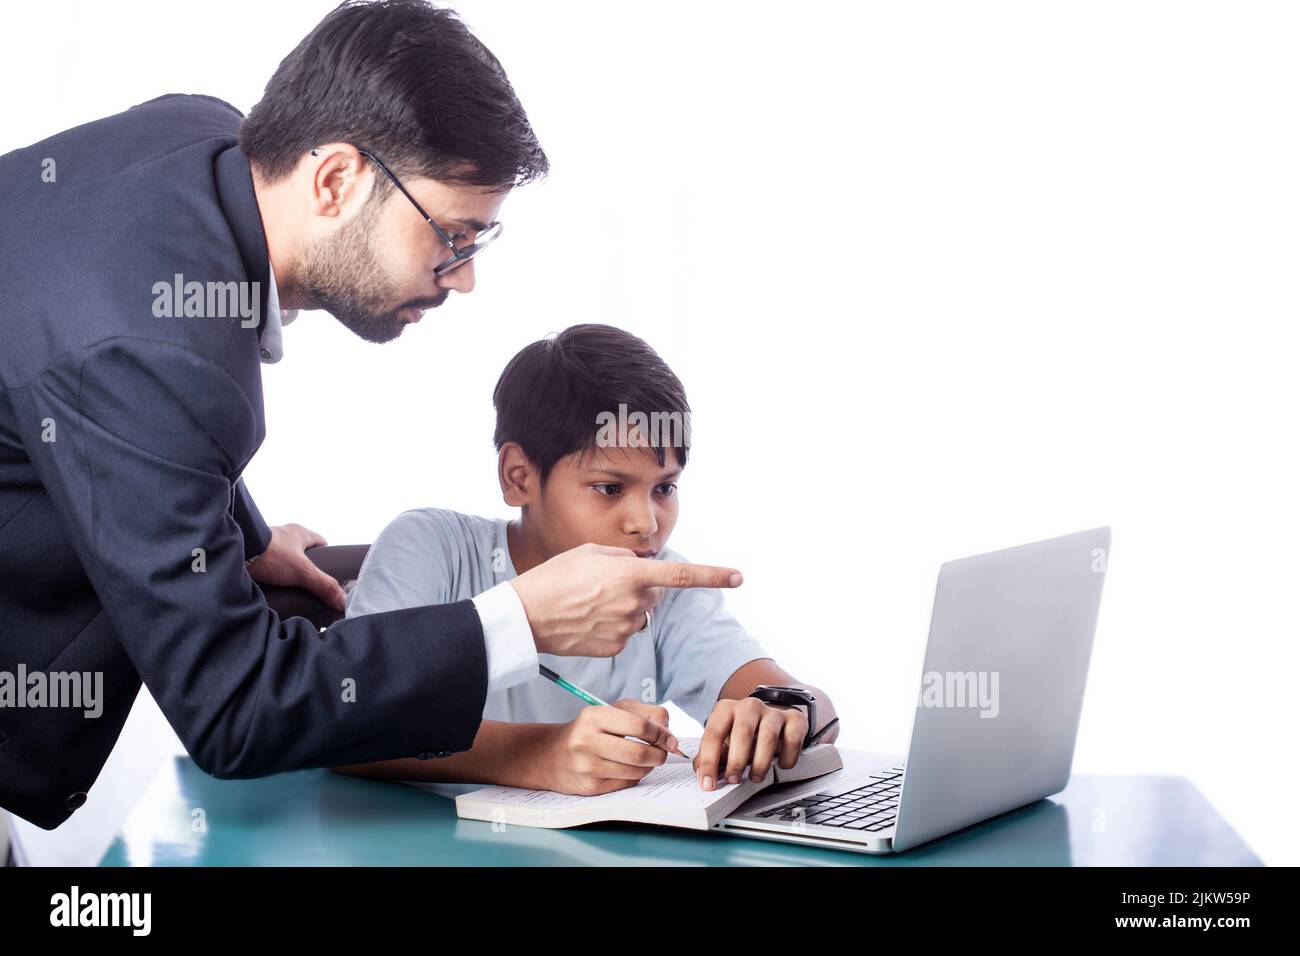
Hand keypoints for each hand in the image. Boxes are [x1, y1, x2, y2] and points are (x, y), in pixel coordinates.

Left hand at [246, 523, 346, 612]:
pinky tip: (274, 589)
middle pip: (301, 552)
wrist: (237, 552)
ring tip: (293, 590)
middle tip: (312, 584)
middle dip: (306, 566)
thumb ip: (325, 586)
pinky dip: (272, 577)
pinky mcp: (254, 556)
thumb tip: (344, 601)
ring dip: (287, 572)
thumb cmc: (272, 554)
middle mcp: (283, 536)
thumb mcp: (304, 572)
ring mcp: (267, 546)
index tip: (331, 569)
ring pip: (284, 559)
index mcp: (299, 533)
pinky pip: (268, 567)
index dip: (327, 554)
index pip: (319, 541)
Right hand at [509, 542, 741, 657]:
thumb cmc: (554, 577)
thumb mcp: (589, 552)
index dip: (713, 575)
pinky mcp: (616, 647)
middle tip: (604, 583)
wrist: (525, 617)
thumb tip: (642, 565)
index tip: (738, 576)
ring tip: (589, 603)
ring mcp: (626, 628)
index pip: (682, 575)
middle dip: (640, 587)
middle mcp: (634, 602)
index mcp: (630, 573)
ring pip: (640, 614)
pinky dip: (612, 625)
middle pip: (656, 593)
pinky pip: (626, 632)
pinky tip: (587, 621)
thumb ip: (624, 556)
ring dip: (625, 606)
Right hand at [530, 700, 678, 795]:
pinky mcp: (590, 787)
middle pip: (639, 753)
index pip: (639, 725)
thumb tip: (670, 735)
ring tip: (645, 759)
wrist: (551, 755)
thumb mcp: (613, 710)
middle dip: (659, 754)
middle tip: (662, 752)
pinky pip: (627, 784)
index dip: (661, 732)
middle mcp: (587, 741)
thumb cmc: (590, 729)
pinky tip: (629, 768)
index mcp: (594, 716)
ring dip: (649, 766)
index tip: (668, 737)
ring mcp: (587, 767)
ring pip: (636, 771)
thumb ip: (645, 714)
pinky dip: (636, 776)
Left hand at [694, 697, 807, 790]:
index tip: (708, 783)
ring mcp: (772, 712)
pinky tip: (780, 765)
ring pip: (768, 737)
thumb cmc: (743, 734)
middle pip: (742, 732)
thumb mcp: (723, 742)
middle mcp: (749, 706)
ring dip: (760, 763)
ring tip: (755, 777)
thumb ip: (708, 756)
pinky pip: (792, 740)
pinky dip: (786, 757)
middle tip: (733, 780)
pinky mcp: (794, 719)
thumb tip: (701, 774)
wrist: (772, 719)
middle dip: (736, 761)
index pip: (713, 734)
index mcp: (726, 709)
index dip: (709, 761)